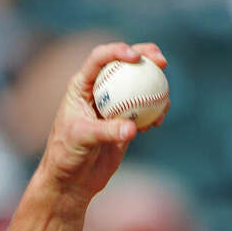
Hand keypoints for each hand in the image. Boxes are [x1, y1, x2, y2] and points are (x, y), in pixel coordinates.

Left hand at [36, 41, 166, 213]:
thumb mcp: (82, 139)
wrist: (71, 179)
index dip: (118, 51)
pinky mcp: (125, 121)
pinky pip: (146, 109)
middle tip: (162, 61)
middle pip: (124, 65)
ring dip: (155, 85)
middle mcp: (98, 91)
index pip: (99, 59)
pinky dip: (155, 110)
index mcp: (81, 86)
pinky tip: (159, 120)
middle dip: (145, 56)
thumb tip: (132, 127)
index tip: (135, 56)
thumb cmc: (66, 155)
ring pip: (138, 85)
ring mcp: (113, 105)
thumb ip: (106, 131)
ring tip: (165, 95)